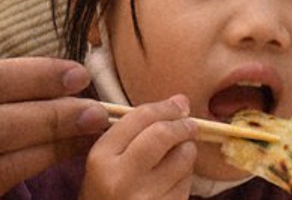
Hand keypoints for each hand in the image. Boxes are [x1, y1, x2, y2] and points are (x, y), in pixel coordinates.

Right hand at [79, 95, 198, 199]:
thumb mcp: (104, 164)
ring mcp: (145, 198)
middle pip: (163, 134)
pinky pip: (187, 183)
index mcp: (101, 158)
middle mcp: (121, 178)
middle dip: (182, 125)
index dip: (165, 107)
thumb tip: (180, 101)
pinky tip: (173, 181)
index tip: (179, 104)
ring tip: (178, 156)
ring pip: (182, 158)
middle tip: (190, 125)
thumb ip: (132, 132)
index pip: (140, 118)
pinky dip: (186, 176)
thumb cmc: (105, 196)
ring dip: (187, 152)